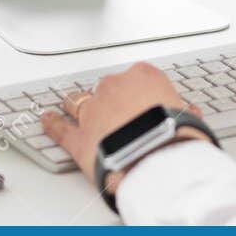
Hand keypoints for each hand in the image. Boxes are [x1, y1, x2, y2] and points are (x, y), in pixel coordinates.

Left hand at [40, 62, 204, 196]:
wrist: (157, 160)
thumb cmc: (177, 137)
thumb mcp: (190, 119)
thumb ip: (183, 111)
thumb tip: (188, 112)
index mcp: (143, 76)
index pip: (137, 77)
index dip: (138, 92)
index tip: (142, 100)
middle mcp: (114, 87)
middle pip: (107, 88)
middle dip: (109, 99)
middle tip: (115, 111)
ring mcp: (93, 111)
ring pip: (79, 102)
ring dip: (76, 104)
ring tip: (71, 105)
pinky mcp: (78, 138)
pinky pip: (60, 129)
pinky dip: (51, 124)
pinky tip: (45, 120)